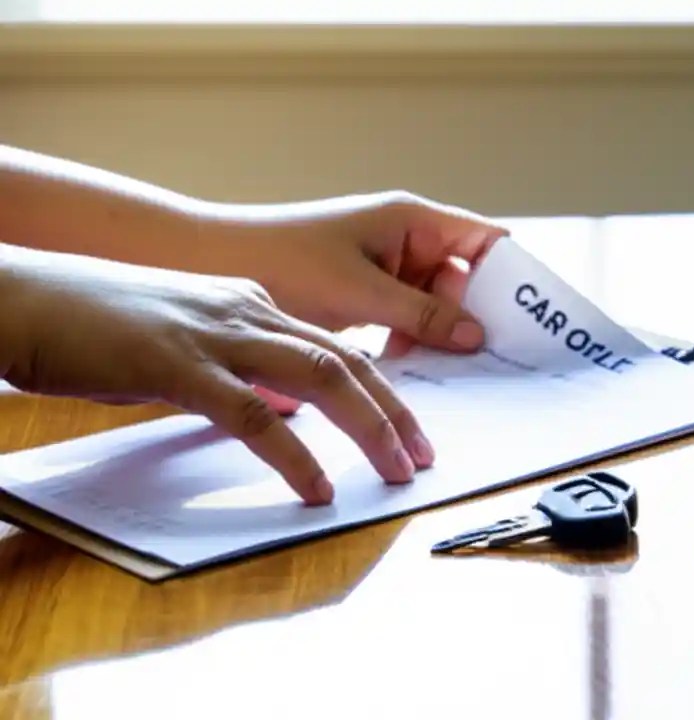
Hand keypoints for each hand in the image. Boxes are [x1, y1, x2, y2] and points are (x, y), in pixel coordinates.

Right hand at [0, 246, 433, 505]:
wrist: (21, 297)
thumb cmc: (95, 324)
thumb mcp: (186, 345)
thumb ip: (239, 372)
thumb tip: (282, 411)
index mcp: (251, 305)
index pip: (339, 348)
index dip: (384, 391)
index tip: (411, 431)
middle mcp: (247, 311)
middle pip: (348, 360)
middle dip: (395, 413)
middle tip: (424, 458)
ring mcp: (215, 334)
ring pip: (321, 377)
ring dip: (369, 428)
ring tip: (396, 472)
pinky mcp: (176, 365)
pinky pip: (252, 414)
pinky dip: (294, 455)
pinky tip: (317, 488)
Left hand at [199, 191, 508, 357]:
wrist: (207, 265)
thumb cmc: (281, 261)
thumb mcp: (360, 292)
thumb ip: (423, 313)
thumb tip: (477, 336)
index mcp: (412, 220)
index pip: (487, 242)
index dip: (515, 276)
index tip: (534, 319)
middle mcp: (405, 238)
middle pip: (467, 279)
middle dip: (477, 317)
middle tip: (493, 361)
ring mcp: (386, 267)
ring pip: (437, 304)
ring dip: (442, 335)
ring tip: (450, 372)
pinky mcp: (365, 294)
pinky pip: (407, 318)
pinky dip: (414, 341)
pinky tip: (410, 368)